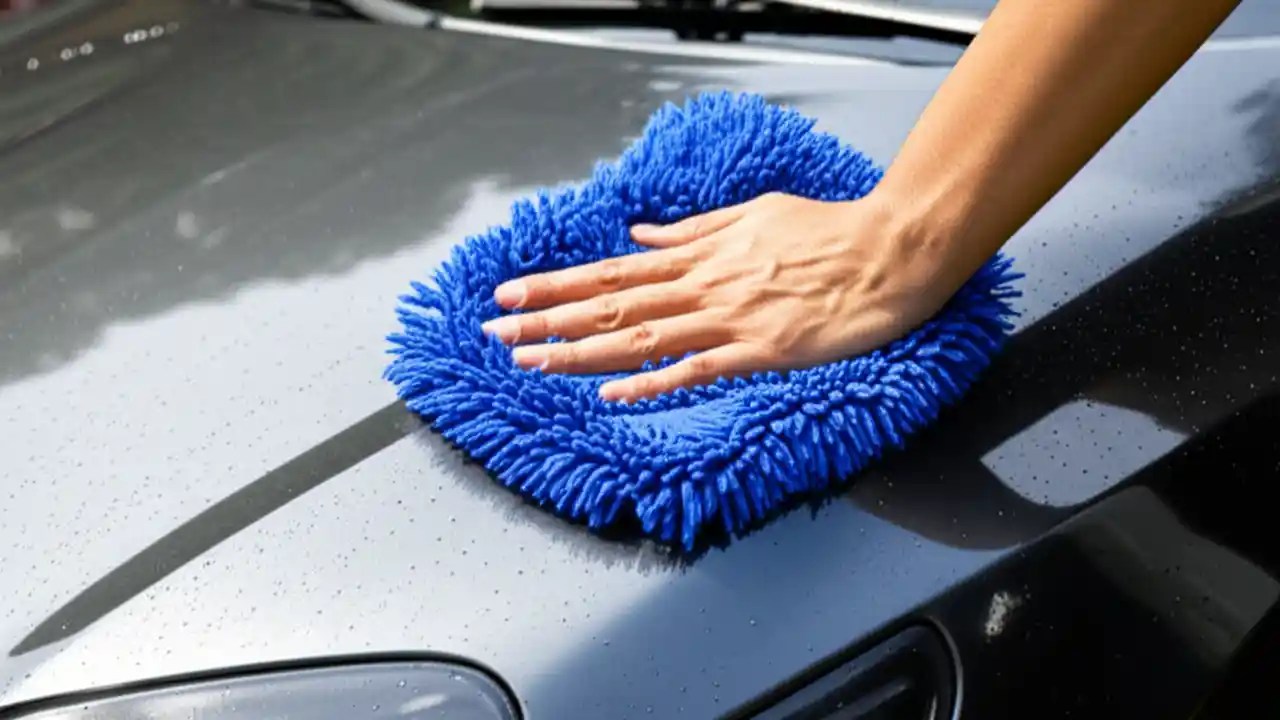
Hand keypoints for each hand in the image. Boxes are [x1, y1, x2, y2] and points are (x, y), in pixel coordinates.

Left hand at [482, 192, 962, 402]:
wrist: (888, 251)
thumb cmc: (826, 230)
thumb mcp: (752, 213)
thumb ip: (693, 229)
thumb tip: (640, 231)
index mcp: (699, 254)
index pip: (612, 271)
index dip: (556, 283)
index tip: (511, 291)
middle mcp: (703, 285)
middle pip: (610, 304)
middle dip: (547, 318)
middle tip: (495, 330)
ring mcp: (729, 318)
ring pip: (640, 336)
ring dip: (580, 351)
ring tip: (530, 361)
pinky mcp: (762, 350)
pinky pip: (698, 369)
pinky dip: (654, 382)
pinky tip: (614, 395)